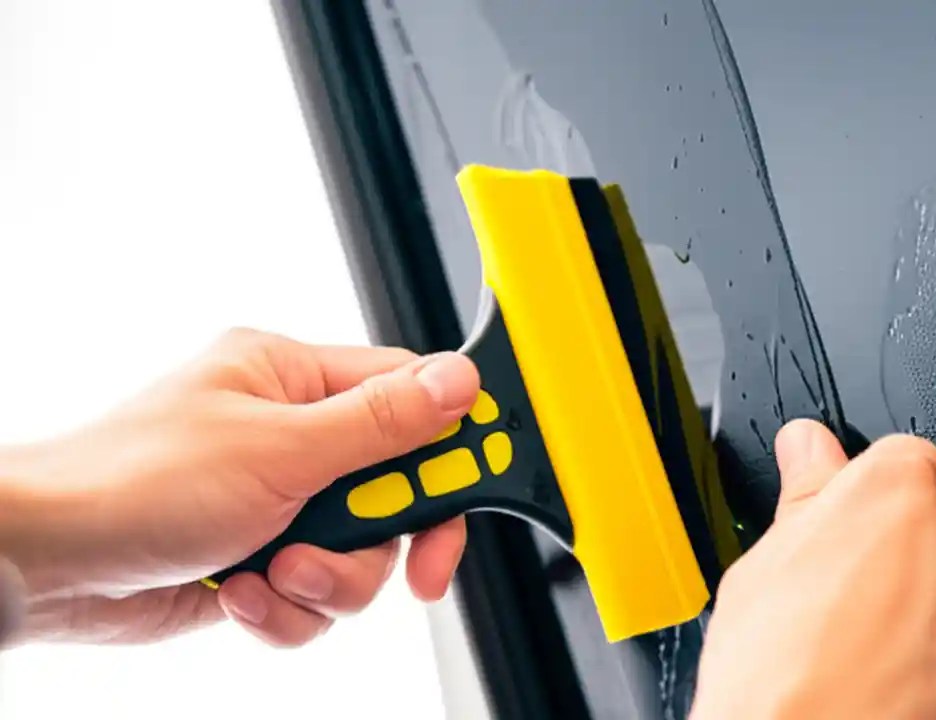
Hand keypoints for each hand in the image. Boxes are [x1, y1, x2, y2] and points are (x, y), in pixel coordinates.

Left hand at [0, 328, 478, 646]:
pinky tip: (239, 592)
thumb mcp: (279, 448)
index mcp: (293, 378)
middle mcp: (291, 437)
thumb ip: (379, 421)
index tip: (476, 486)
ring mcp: (278, 501)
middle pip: (396, 488)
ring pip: (362, 553)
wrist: (51, 566)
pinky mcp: (262, 559)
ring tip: (275, 572)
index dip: (451, 445)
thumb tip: (458, 382)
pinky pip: (316, 595)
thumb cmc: (134, 482)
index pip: (409, 397)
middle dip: (378, 536)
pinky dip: (285, 608)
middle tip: (369, 552)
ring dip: (326, 579)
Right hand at [691, 420, 935, 718]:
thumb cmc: (782, 669)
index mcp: (901, 482)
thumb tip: (807, 445)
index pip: (909, 469)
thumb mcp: (768, 562)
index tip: (865, 552)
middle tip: (878, 615)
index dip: (882, 518)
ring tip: (907, 662)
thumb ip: (806, 490)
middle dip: (931, 564)